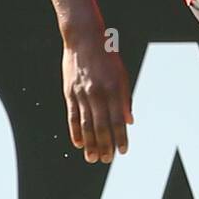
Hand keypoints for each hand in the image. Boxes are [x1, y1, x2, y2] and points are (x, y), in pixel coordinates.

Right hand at [62, 33, 133, 163]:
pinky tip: (79, 143)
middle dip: (105, 145)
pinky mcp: (69, 92)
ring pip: (86, 124)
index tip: (123, 151)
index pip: (118, 119)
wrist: (84, 38)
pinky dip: (75, 132)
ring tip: (92, 158)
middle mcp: (98, 93)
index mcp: (113, 88)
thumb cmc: (107, 57)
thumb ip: (125, 99)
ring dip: (90, 143)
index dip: (120, 136)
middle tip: (107, 160)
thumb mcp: (122, 74)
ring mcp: (82, 93)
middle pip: (101, 125)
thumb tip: (129, 121)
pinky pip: (72, 116)